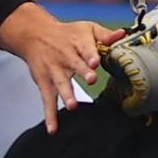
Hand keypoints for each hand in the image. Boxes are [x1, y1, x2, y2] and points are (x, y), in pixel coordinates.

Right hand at [0, 3, 124, 132]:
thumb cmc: (65, 34)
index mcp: (78, 44)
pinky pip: (48, 100)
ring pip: (61, 83)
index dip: (91, 55)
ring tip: (72, 105)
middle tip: (91, 79)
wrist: (35, 35)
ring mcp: (55, 71)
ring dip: (66, 94)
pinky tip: (53, 128)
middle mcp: (66, 58)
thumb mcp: (86, 29)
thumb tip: (122, 35)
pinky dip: (49, 115)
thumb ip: (105, 35)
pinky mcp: (45, 83)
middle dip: (83, 72)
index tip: (96, 62)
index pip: (86, 49)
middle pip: (75, 65)